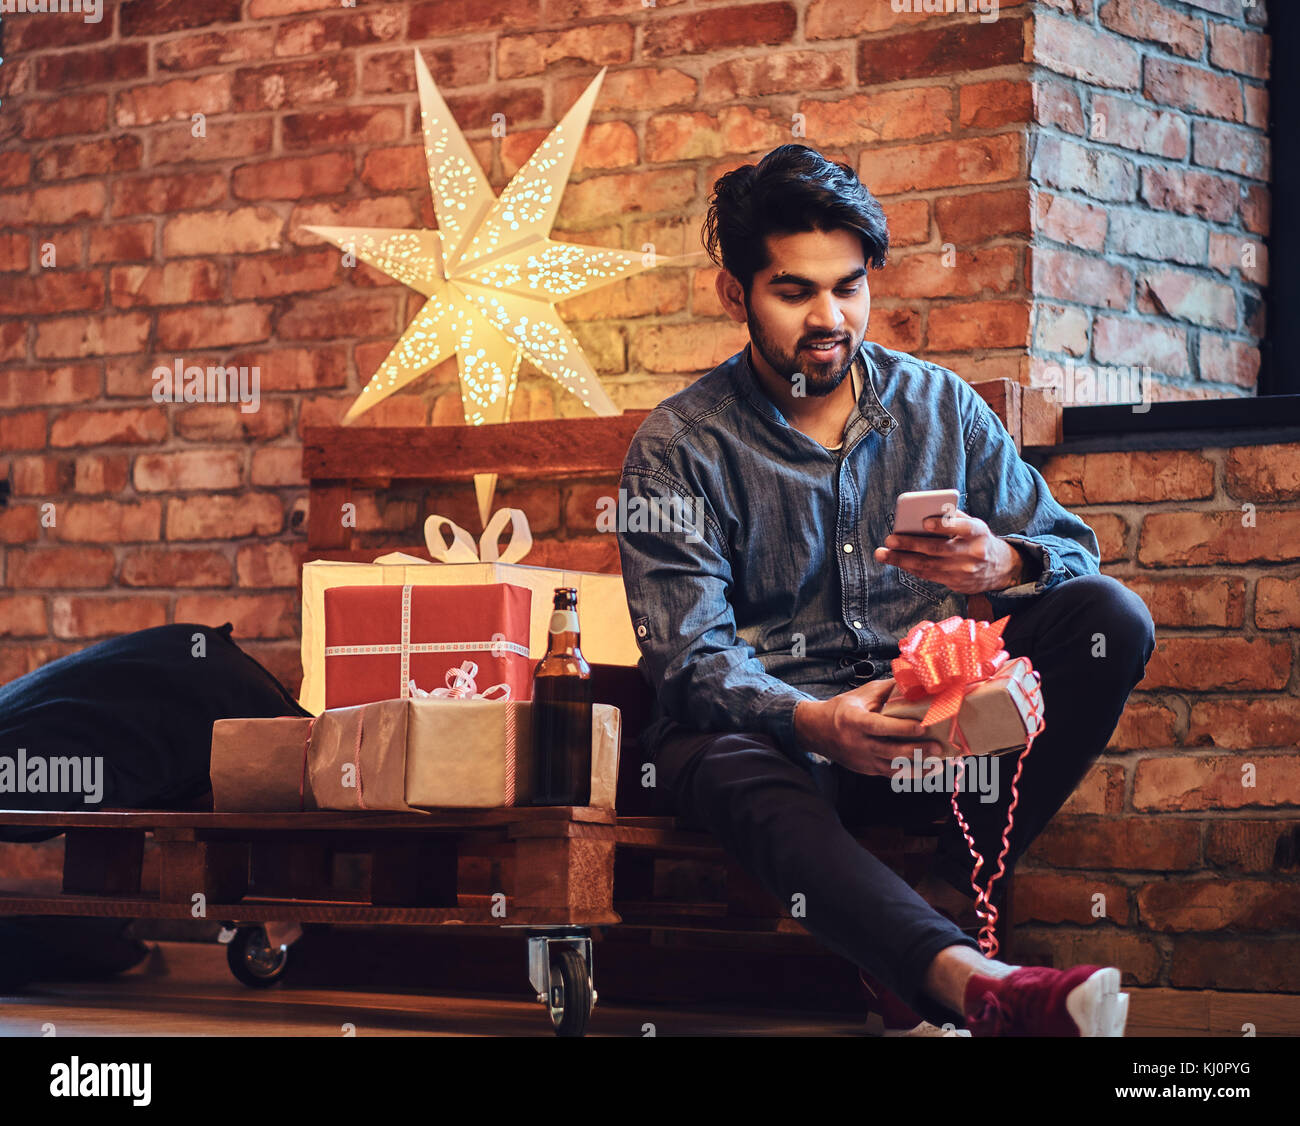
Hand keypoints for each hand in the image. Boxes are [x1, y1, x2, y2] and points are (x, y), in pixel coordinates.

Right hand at [794, 678, 944, 776]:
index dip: (901, 729)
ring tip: (938, 763)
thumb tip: (914, 680)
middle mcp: (858, 743)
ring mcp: (862, 760)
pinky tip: (926, 770)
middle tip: (937, 747)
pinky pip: (890, 774)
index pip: (880, 727)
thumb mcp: (861, 695)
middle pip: (890, 751)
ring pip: (892, 768)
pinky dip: (910, 774)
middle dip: (916, 751)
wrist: (816, 730)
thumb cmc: (842, 708)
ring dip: (917, 767)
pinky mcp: (866, 770)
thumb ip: (887, 690)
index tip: (922, 727)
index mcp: (854, 721)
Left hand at [874, 507, 1021, 594]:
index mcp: (978, 533)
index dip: (943, 525)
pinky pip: (929, 576)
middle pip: (937, 549)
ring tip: (883, 554)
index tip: (924, 522)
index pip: (962, 527)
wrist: (1000, 569)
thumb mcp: (973, 525)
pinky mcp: (956, 584)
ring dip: (902, 560)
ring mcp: (964, 571)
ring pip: (929, 566)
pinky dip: (911, 568)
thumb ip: (953, 518)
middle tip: (890, 540)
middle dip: (911, 545)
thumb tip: (925, 512)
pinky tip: (897, 561)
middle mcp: (973, 553)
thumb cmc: (978, 540)